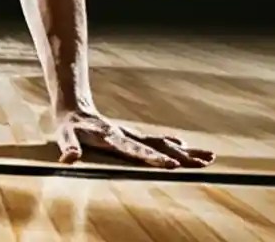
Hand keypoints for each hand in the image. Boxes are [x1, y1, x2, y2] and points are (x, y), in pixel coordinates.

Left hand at [54, 108, 214, 168]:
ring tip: (209, 157)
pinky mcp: (134, 135)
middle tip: (205, 162)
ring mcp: (133, 135)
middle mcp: (128, 135)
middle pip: (159, 146)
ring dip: (185, 151)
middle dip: (183, 156)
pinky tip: (185, 147)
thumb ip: (69, 147)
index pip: (137, 150)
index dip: (153, 158)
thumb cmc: (70, 127)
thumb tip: (69, 158)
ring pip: (163, 143)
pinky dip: (172, 144)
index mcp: (114, 138)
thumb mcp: (65, 136)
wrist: (76, 109)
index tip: (171, 165)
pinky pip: (157, 141)